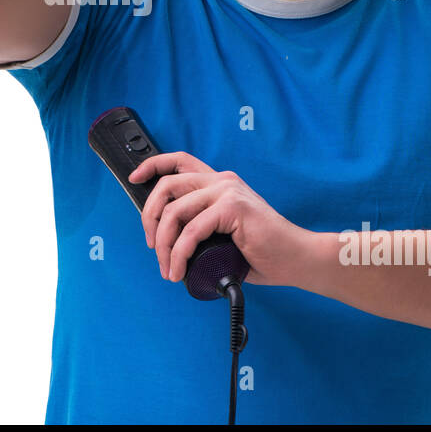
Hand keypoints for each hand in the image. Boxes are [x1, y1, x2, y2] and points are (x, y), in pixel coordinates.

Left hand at [128, 150, 308, 287]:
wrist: (296, 259)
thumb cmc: (262, 251)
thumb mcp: (223, 234)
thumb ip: (200, 228)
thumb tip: (168, 244)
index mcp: (220, 182)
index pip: (178, 160)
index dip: (152, 165)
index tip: (135, 178)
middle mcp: (222, 180)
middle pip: (167, 186)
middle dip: (149, 218)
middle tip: (152, 246)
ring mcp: (227, 191)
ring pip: (174, 212)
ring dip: (163, 245)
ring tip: (167, 268)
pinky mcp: (232, 207)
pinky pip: (191, 231)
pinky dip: (179, 254)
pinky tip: (179, 270)